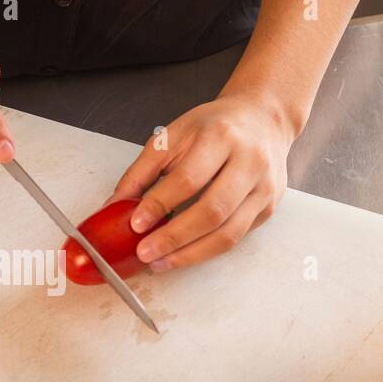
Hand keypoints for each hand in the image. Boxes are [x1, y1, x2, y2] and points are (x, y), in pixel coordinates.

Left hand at [110, 89, 294, 270]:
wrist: (263, 119)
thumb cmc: (215, 126)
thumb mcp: (173, 135)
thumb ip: (142, 171)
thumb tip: (114, 206)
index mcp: (221, 137)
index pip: (188, 179)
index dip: (160, 205)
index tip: (136, 224)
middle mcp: (249, 162)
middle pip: (212, 211)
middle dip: (174, 238)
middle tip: (145, 252)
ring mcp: (263, 188)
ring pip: (228, 233)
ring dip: (190, 254)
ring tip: (160, 262)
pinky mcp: (268, 207)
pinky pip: (236, 238)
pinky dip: (206, 251)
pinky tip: (183, 254)